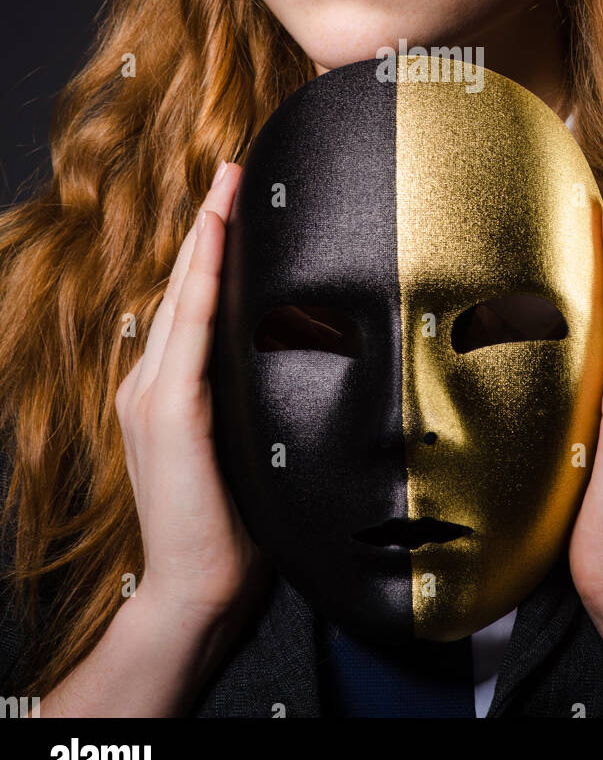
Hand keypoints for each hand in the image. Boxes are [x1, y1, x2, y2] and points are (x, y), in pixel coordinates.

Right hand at [115, 160, 268, 626]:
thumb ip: (251, 396)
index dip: (209, 250)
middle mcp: (149, 383)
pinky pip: (187, 331)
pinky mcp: (166, 412)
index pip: (191, 305)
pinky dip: (201, 280)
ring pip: (183, 297)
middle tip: (233, 171)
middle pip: (183, 288)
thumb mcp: (246, 444)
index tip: (233, 201)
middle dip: (208, 225)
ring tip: (227, 186)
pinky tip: (214, 242)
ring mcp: (150, 394)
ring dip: (206, 236)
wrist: (198, 588)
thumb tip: (296, 354)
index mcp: (167, 391)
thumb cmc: (233, 524)